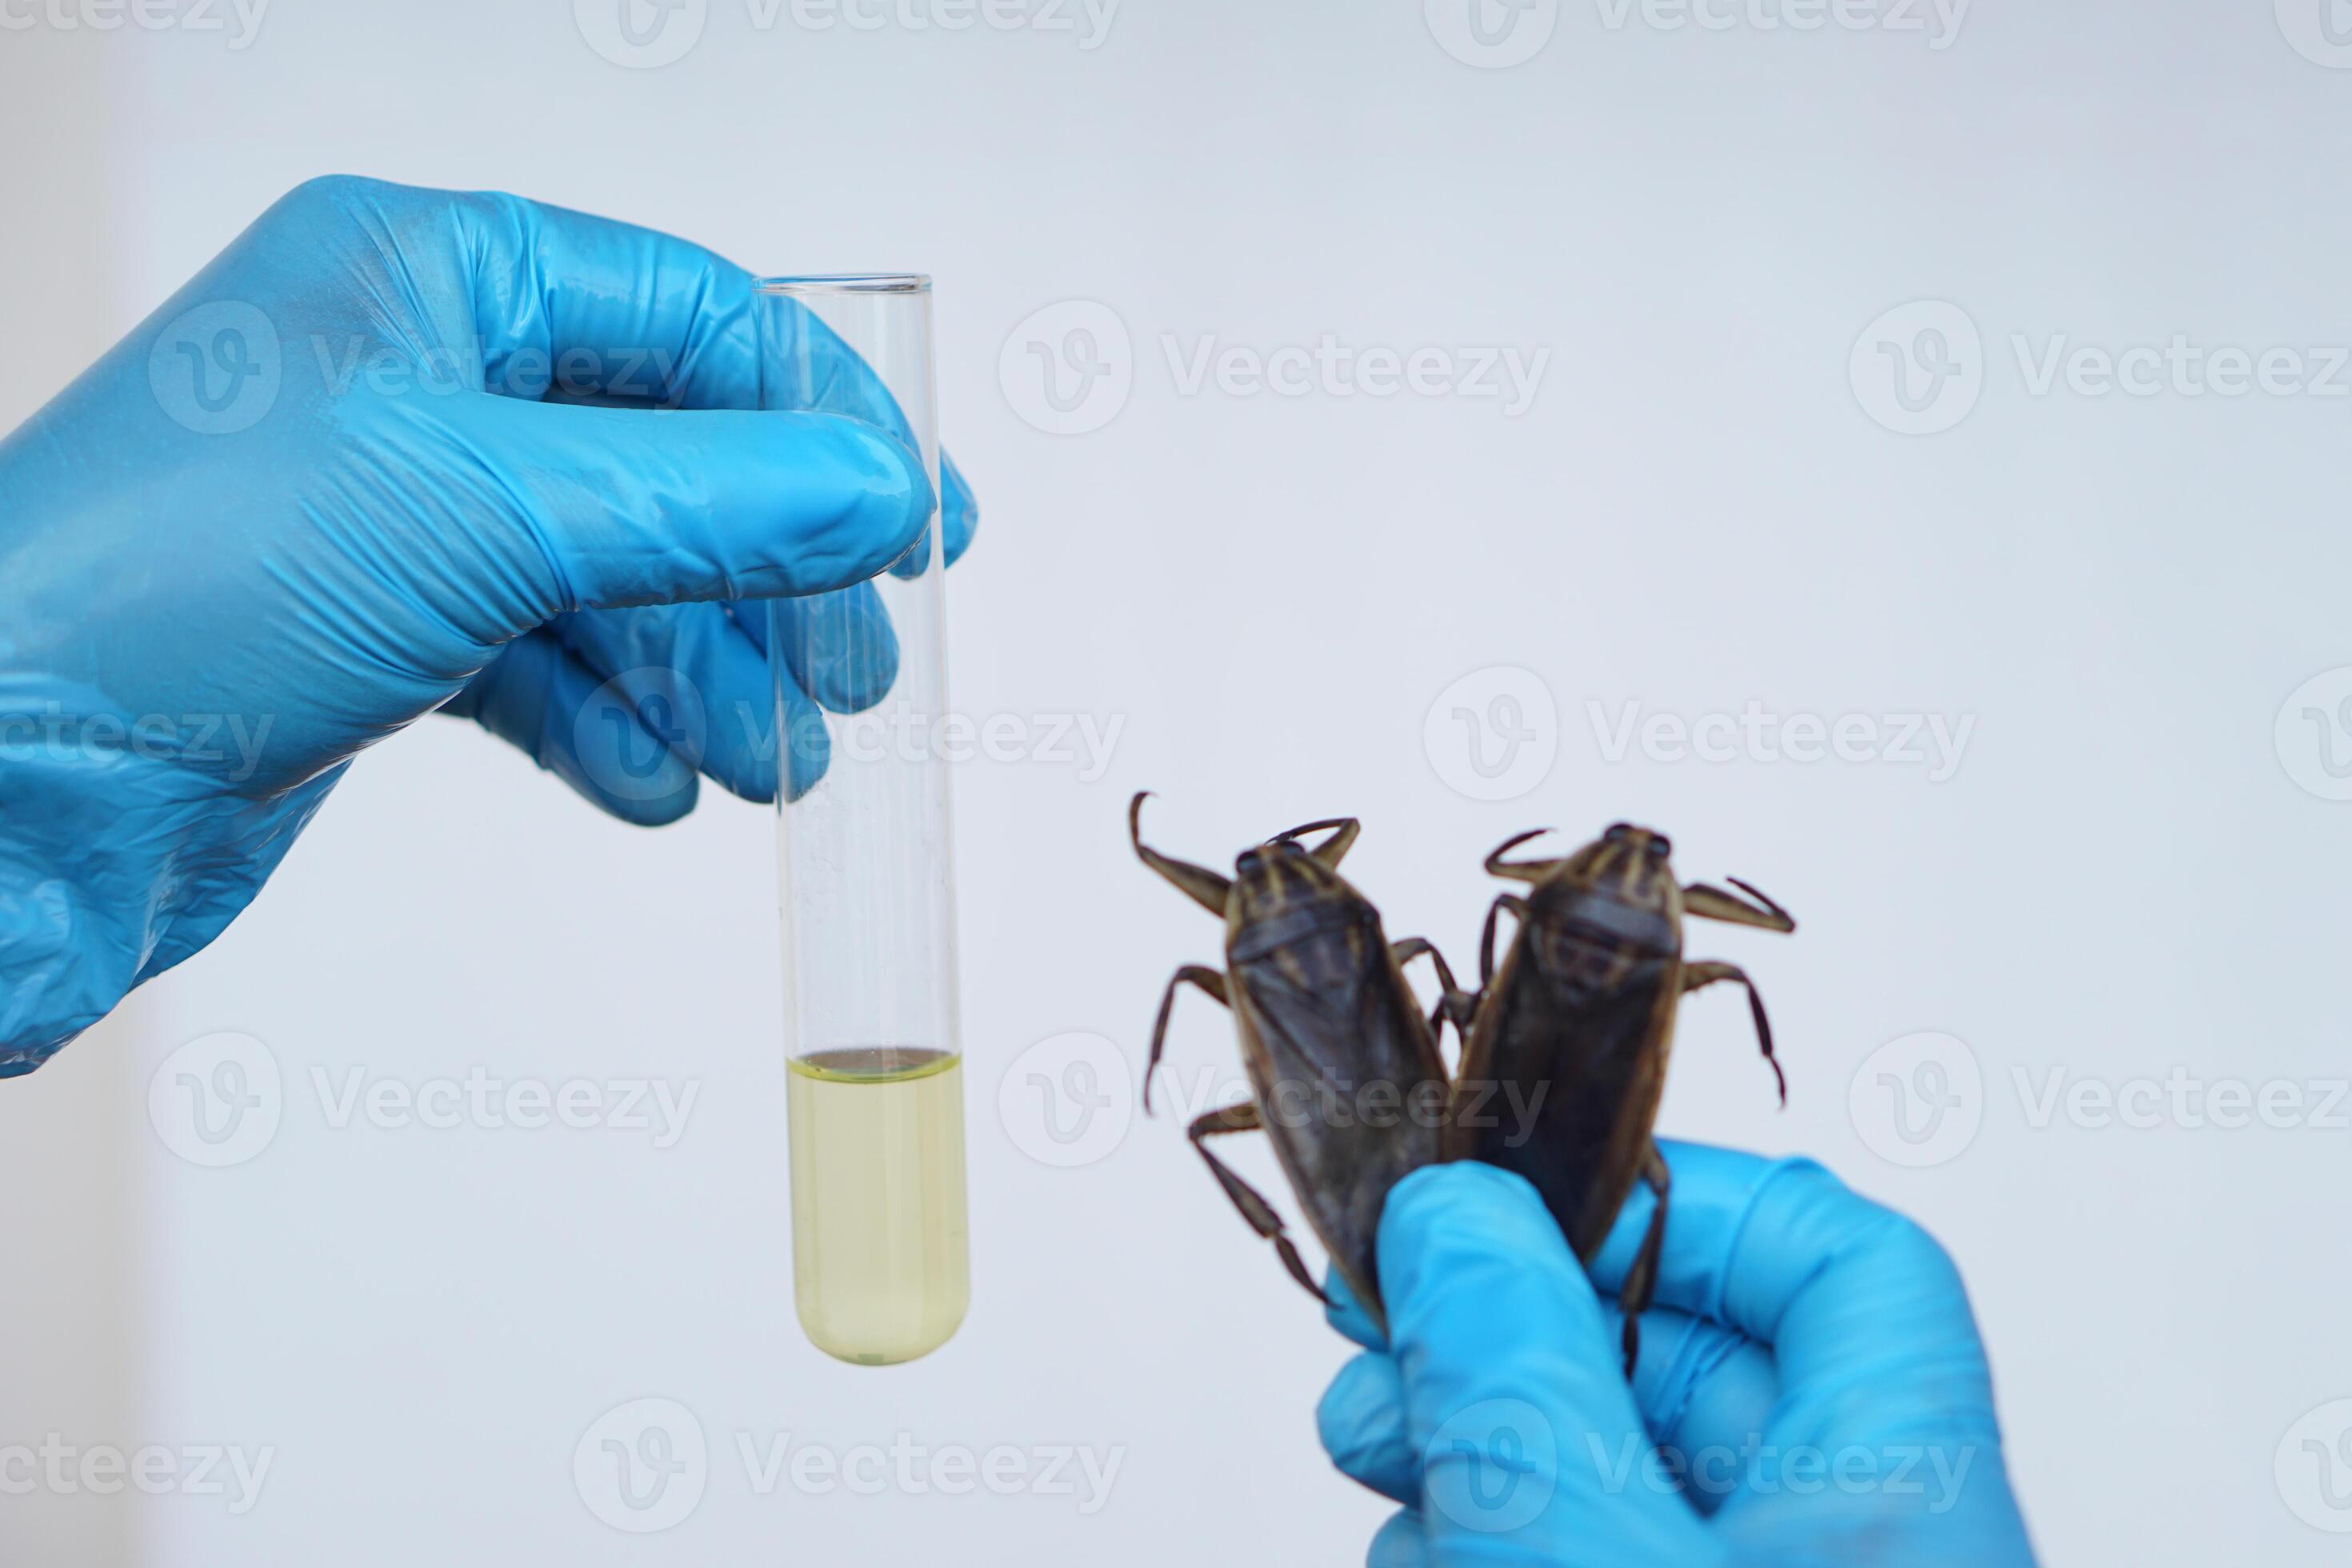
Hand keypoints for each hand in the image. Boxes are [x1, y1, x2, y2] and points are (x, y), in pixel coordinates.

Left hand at [0, 176, 976, 1072]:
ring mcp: (393, 509)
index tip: (921, 521)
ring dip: (706, 672)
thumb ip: (710, 498)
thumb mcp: (486, 512)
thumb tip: (880, 492)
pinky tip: (654, 787)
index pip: (690, 315)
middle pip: (669, 456)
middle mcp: (413, 376)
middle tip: (854, 669)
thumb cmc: (165, 586)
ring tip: (772, 763)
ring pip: (615, 577)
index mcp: (428, 273)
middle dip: (771, 575)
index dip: (824, 418)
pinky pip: (541, 665)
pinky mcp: (373, 634)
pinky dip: (609, 728)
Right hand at [1316, 1146, 2037, 1565]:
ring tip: (1372, 1448)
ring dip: (1474, 1437)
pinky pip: (1585, 1560)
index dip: (1684, 1195)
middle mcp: (1853, 1553)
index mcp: (1901, 1496)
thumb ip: (1519, 1384)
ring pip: (1617, 1475)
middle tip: (1383, 1327)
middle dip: (1514, 1326)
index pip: (1846, 1263)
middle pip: (1696, 1365)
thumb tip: (1456, 1212)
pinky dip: (1489, 1539)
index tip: (1525, 1196)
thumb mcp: (1584, 1564)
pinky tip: (1413, 1553)